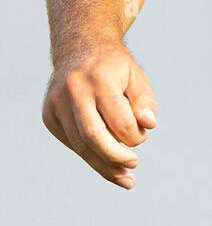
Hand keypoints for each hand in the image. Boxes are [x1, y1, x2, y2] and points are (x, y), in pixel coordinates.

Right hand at [42, 45, 157, 188]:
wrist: (79, 47)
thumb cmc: (114, 66)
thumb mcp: (136, 75)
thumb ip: (145, 100)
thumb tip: (148, 125)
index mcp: (99, 77)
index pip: (118, 120)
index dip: (134, 137)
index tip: (142, 136)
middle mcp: (74, 90)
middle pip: (93, 137)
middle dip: (115, 159)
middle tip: (132, 170)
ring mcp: (56, 103)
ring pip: (79, 145)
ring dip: (103, 166)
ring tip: (124, 177)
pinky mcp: (48, 115)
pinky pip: (71, 143)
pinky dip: (89, 154)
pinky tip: (104, 160)